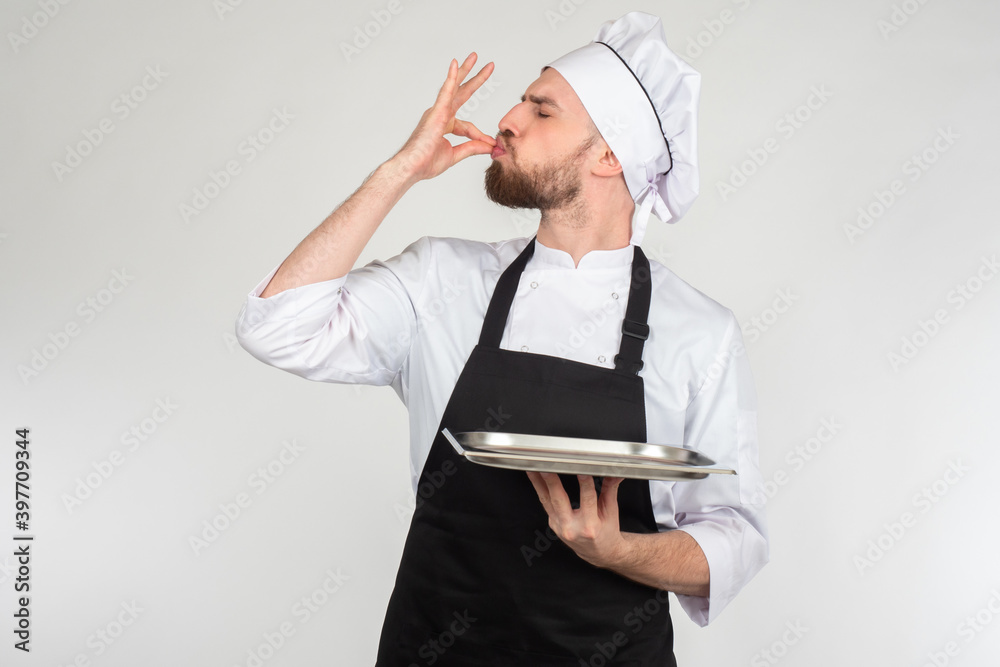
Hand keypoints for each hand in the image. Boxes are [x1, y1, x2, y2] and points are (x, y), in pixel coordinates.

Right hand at [392, 53, 496, 181]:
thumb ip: (472, 148)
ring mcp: (437, 111)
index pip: (468, 126)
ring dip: (466, 71)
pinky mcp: (435, 112)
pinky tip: (456, 65)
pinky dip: (451, 79)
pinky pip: (445, 92)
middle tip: (489, 65)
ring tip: (475, 57)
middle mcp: (441, 114)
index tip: (491, 144)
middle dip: (475, 79)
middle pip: (462, 93)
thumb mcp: (455, 155)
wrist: (411, 168)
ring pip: (454, 87)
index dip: (480, 136)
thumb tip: (490, 146)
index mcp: (445, 125)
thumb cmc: (426, 163)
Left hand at [526, 472, 628, 568]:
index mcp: (590, 526)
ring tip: (532, 468)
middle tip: (546, 467)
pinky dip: (540, 489)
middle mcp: (572, 528)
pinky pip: (545, 503)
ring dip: (538, 483)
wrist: (598, 553)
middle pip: (559, 501)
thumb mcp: (611, 511)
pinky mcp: (553, 524)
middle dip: (551, 482)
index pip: (587, 499)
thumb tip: (616, 474)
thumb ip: (610, 490)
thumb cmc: (606, 532)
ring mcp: (559, 527)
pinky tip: (536, 477)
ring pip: (546, 501)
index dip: (585, 483)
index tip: (581, 470)